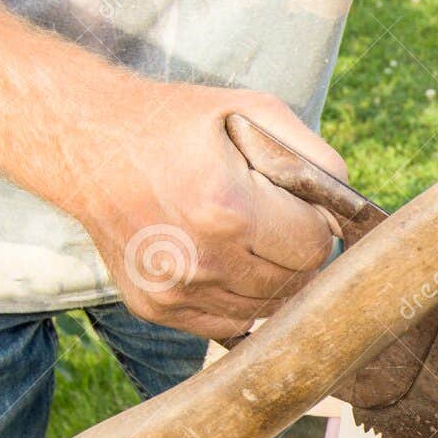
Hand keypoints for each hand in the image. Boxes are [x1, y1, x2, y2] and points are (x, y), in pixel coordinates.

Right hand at [60, 83, 349, 338]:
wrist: (86, 143)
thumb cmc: (178, 125)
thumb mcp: (252, 113)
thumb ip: (314, 160)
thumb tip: (351, 213)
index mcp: (229, 209)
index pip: (315, 247)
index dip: (316, 227)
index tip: (300, 210)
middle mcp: (201, 258)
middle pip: (294, 283)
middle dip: (297, 254)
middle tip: (277, 225)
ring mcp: (175, 290)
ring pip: (265, 310)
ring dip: (271, 281)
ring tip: (251, 242)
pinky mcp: (156, 307)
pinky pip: (227, 324)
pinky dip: (238, 300)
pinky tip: (225, 263)